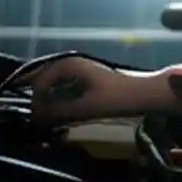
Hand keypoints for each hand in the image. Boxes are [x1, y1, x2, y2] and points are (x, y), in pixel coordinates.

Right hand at [29, 58, 160, 123]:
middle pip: (45, 80)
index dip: (35, 100)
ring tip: (46, 117)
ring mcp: (81, 70)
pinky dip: (60, 98)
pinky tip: (61, 111)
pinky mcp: (89, 79)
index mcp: (69, 65)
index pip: (39, 80)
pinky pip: (66, 87)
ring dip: (49, 99)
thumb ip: (58, 112)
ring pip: (55, 84)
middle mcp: (73, 63)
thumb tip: (34, 118)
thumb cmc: (118, 98)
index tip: (35, 118)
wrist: (147, 93)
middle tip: (36, 118)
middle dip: (39, 98)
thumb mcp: (85, 107)